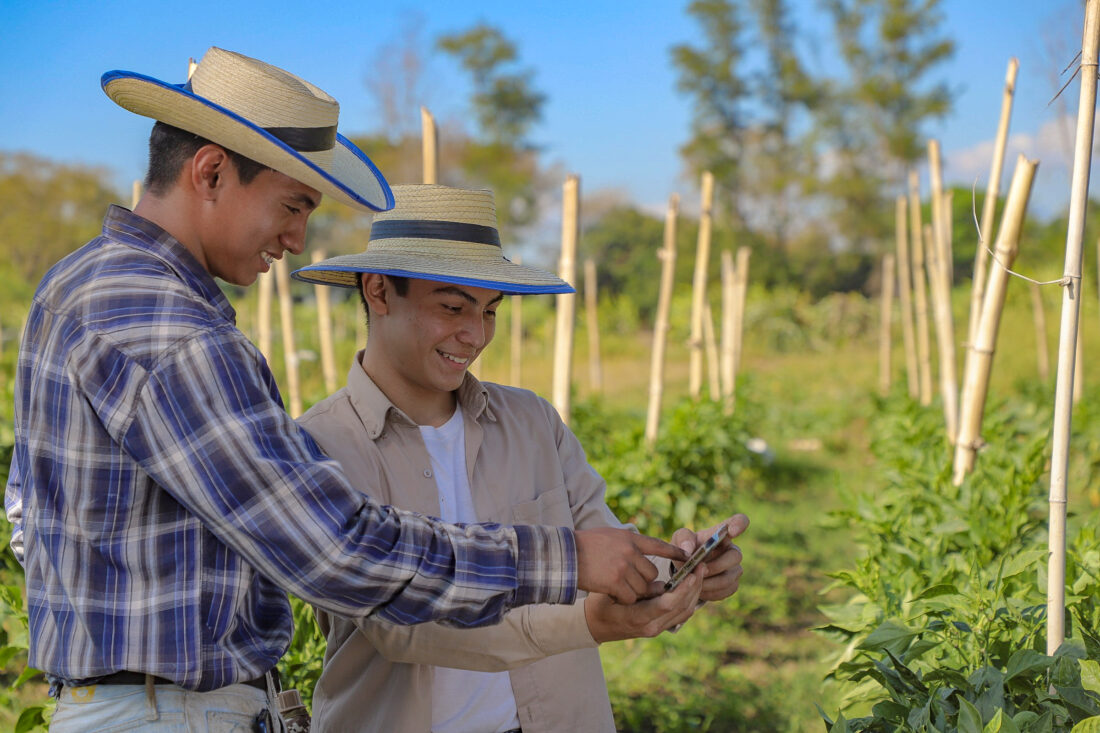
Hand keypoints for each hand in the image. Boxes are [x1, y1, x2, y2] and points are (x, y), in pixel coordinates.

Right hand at [575, 527, 686, 603]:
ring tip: (619, 589)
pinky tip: (613, 595)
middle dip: (646, 583)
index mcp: (630, 538)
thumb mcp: (609, 536)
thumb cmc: (584, 546)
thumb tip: (644, 549)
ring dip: (634, 593)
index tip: (687, 557)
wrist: (565, 556)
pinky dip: (624, 599)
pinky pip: (631, 597)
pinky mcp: (616, 582)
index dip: (674, 552)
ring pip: (644, 589)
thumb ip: (628, 543)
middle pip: (652, 574)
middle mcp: (630, 552)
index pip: (658, 545)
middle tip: (634, 585)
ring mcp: (624, 568)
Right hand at [583, 565, 704, 641]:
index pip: (668, 605)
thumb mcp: (610, 593)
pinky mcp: (660, 626)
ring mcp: (657, 628)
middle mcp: (651, 627)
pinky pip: (681, 614)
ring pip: (685, 611)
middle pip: (682, 607)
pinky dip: (690, 598)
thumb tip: (659, 585)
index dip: (683, 589)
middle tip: (702, 565)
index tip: (692, 573)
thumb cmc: (600, 605)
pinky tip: (693, 584)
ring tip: (701, 571)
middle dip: (695, 586)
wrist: (595, 627)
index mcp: (638, 618)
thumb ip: (636, 589)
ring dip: (695, 591)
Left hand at [670, 514, 748, 602]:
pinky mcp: (732, 584)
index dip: (739, 524)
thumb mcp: (679, 539)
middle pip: (735, 556)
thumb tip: (688, 549)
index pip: (739, 522)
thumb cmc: (685, 548)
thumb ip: (683, 539)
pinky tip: (700, 589)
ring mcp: (735, 568)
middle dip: (717, 565)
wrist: (684, 570)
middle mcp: (732, 550)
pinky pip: (726, 590)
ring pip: (730, 577)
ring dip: (711, 581)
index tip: (733, 530)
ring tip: (695, 582)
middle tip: (700, 570)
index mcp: (722, 534)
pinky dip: (711, 591)